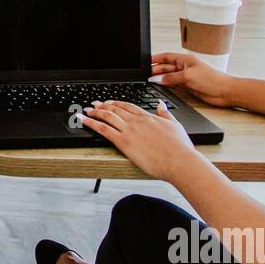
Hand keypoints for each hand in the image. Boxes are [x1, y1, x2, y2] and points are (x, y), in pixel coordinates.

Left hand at [81, 100, 200, 181]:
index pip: (128, 106)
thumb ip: (166, 114)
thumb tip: (161, 105)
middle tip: (95, 105)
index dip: (117, 103)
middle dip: (103, 106)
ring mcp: (129, 130)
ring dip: (95, 112)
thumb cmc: (180, 148)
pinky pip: (104, 129)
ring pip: (107, 116)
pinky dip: (91, 123)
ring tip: (87, 111)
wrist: (179, 161)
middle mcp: (137, 121)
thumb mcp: (175, 125)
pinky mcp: (124, 142)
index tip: (110, 103)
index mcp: (149, 117)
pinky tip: (84, 120)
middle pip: (116, 109)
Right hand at [149, 52, 235, 106]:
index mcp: (186, 59)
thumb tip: (158, 79)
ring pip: (170, 76)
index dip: (156, 58)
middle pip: (167, 67)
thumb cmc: (212, 79)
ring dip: (161, 78)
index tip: (146, 61)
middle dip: (156, 70)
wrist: (225, 91)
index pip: (167, 57)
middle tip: (146, 74)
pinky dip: (167, 85)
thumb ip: (171, 77)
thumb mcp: (188, 76)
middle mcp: (186, 67)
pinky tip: (161, 86)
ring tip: (150, 80)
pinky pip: (174, 84)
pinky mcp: (189, 86)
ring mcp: (187, 77)